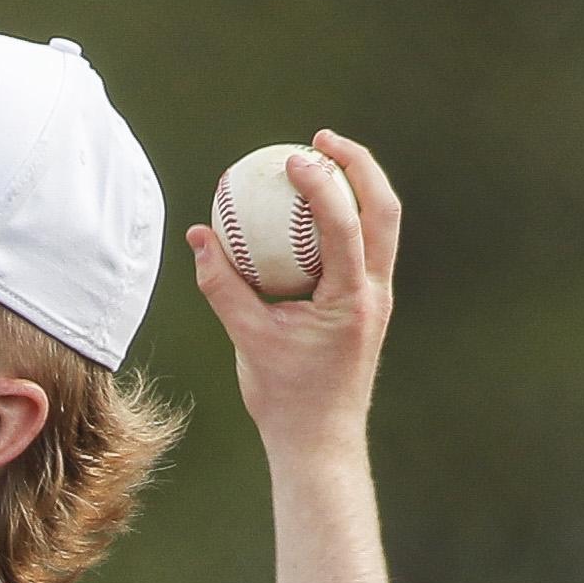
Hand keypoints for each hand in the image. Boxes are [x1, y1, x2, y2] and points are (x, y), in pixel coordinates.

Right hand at [186, 129, 399, 452]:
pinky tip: (309, 211)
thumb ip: (222, 285)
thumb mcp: (246, 339)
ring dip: (357, 186)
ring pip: (382, 225)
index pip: (344, 226)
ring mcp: (377, 298)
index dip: (322, 183)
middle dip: (358, 165)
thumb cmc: (284, 398)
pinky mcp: (368, 305)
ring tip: (321, 161)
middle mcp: (374, 294)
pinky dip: (343, 219)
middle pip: (384, 210)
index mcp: (351, 301)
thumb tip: (199, 237)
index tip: (291, 158)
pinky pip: (363, 247)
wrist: (320, 442)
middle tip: (320, 140)